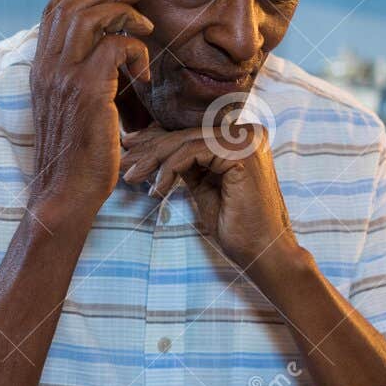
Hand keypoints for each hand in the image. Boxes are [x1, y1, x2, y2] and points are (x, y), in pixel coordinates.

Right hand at [28, 0, 151, 227]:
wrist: (65, 192)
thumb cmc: (75, 157)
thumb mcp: (71, 110)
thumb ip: (80, 79)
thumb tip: (106, 53)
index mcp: (41, 69)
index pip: (52, 10)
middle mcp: (47, 67)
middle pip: (73, 4)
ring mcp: (64, 77)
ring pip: (92, 16)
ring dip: (124, 12)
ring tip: (146, 26)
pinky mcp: (87, 91)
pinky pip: (116, 46)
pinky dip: (137, 51)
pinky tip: (145, 72)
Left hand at [120, 114, 299, 278]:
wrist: (262, 253)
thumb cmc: (235, 226)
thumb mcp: (204, 186)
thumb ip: (186, 163)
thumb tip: (154, 146)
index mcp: (241, 138)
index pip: (191, 132)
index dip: (157, 139)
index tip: (130, 149)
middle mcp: (247, 132)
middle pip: (186, 134)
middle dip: (149, 149)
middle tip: (123, 162)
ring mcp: (247, 139)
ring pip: (185, 141)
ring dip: (153, 160)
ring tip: (131, 177)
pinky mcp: (241, 152)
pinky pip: (192, 152)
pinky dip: (169, 170)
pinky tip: (156, 190)